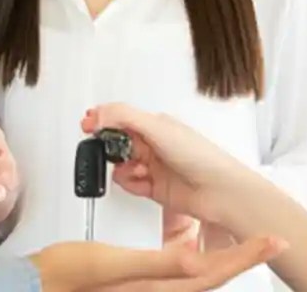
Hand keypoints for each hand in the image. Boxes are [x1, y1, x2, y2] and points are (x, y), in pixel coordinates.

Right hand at [29, 236, 285, 291]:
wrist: (40, 287)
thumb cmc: (67, 278)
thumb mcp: (112, 265)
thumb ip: (159, 264)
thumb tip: (196, 258)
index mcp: (160, 288)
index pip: (214, 272)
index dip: (246, 256)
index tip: (273, 242)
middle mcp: (160, 290)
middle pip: (212, 272)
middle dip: (240, 254)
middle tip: (268, 239)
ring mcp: (151, 287)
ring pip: (195, 269)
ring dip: (217, 251)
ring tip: (240, 238)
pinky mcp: (140, 281)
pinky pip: (174, 265)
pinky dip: (186, 248)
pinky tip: (185, 236)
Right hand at [81, 105, 258, 226]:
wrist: (218, 192)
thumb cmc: (201, 157)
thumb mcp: (157, 128)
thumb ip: (124, 117)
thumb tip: (99, 113)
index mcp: (156, 125)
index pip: (121, 118)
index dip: (103, 120)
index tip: (88, 123)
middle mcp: (154, 144)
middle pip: (118, 142)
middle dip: (111, 148)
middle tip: (107, 151)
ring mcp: (154, 166)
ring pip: (122, 165)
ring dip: (123, 168)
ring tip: (136, 169)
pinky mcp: (154, 187)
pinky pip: (130, 184)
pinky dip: (131, 183)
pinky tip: (141, 182)